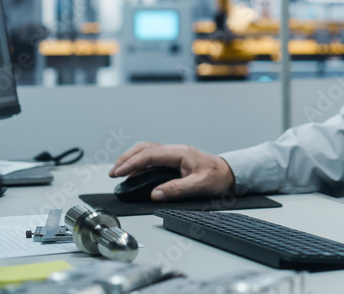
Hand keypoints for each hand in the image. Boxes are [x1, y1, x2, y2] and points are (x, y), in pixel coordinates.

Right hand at [109, 142, 234, 201]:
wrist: (229, 173)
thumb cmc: (217, 177)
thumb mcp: (199, 186)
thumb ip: (176, 189)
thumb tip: (155, 194)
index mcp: (180, 153)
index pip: (149, 155)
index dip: (131, 163)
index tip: (118, 172)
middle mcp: (175, 150)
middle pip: (144, 148)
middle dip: (126, 159)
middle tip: (114, 172)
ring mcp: (175, 153)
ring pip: (147, 150)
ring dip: (131, 159)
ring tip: (119, 171)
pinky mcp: (175, 159)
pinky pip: (153, 156)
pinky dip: (140, 162)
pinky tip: (134, 172)